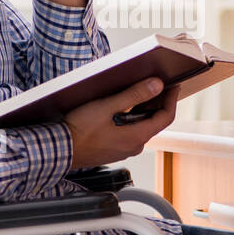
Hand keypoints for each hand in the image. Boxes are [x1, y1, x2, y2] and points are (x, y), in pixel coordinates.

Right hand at [64, 78, 181, 169]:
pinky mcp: (114, 149)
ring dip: (144, 110)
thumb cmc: (79, 130)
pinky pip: (131, 132)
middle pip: (155, 122)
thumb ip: (134, 95)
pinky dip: (133, 118)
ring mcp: (124, 149)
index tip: (173, 85)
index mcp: (137, 136)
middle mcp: (134, 146)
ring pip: (142, 126)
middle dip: (158, 102)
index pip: (166, 117)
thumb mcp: (107, 107)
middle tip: (157, 84)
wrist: (60, 149)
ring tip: (140, 92)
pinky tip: (123, 108)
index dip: (171, 99)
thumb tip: (156, 86)